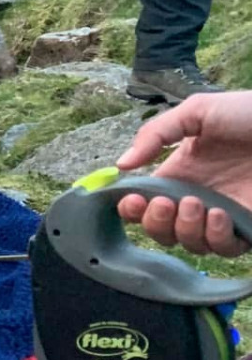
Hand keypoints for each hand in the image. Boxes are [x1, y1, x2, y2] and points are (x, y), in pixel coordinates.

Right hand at [113, 91, 251, 256]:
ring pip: (189, 244)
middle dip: (155, 223)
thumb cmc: (249, 114)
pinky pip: (224, 249)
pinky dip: (216, 237)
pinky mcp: (248, 228)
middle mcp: (197, 198)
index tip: (132, 200)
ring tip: (195, 204)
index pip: (144, 203)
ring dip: (185, 230)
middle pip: (161, 230)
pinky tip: (220, 213)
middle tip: (167, 204)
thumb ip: (155, 134)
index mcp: (179, 174)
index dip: (131, 208)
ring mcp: (223, 216)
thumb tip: (120, 166)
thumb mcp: (198, 111)